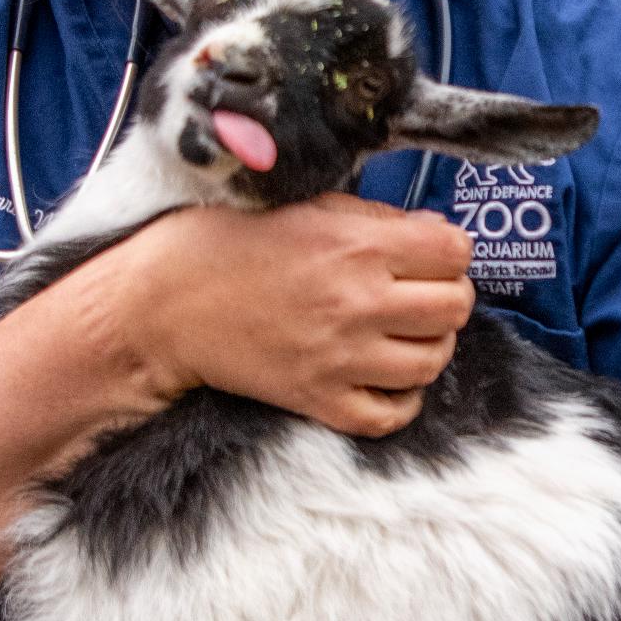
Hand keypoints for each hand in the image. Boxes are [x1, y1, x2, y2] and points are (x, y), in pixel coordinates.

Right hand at [108, 193, 473, 437]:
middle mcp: (357, 303)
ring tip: (401, 333)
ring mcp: (340, 358)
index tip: (428, 255)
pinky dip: (400, 399)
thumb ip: (375, 218)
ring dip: (427, 346)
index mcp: (357, 246)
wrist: (164, 303)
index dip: (448, 251)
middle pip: (454, 308)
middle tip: (418, 293)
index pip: (455, 252)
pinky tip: (384, 376)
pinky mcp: (317, 399)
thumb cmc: (229, 243)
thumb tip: (434, 233)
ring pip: (432, 362)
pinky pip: (391, 415)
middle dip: (445, 296)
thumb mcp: (306, 206)